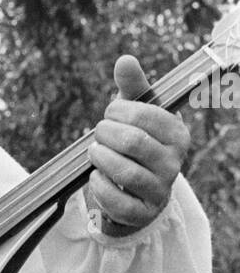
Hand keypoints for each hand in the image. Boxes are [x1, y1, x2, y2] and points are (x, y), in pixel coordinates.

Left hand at [86, 55, 189, 235]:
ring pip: (125, 171)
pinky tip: (96, 176)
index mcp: (177, 134)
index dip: (118, 112)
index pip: (145, 115)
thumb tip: (125, 59)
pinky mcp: (141, 213)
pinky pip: (116, 200)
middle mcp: (174, 163)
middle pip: (132, 142)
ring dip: (100, 158)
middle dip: (105, 133)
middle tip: (99, 133)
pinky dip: (99, 185)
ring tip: (95, 153)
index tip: (110, 114)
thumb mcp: (135, 112)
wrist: (137, 187)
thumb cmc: (136, 140)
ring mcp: (160, 190)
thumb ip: (131, 86)